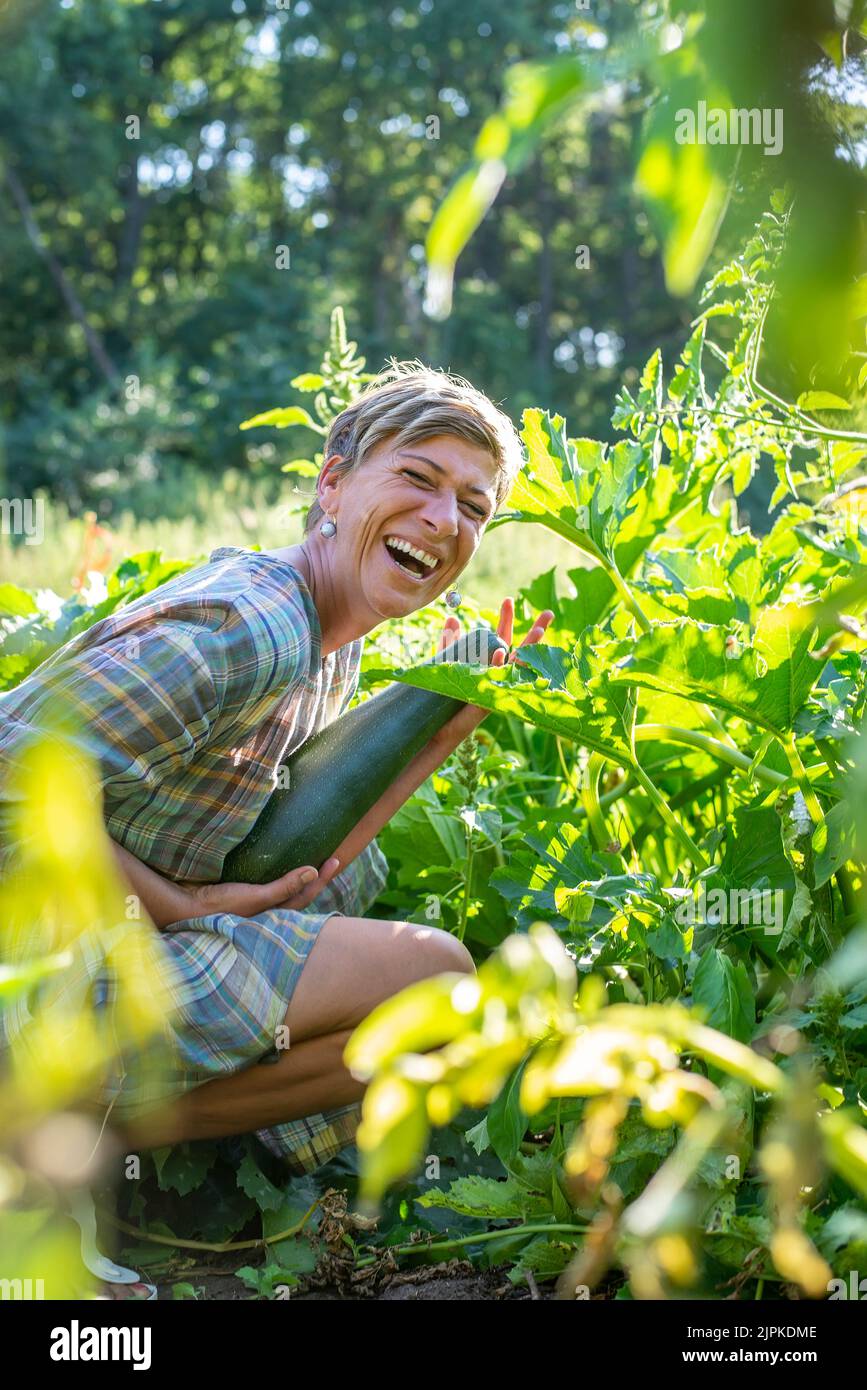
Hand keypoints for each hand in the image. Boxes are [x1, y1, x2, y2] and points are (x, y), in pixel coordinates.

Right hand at [188, 857, 342, 919]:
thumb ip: (283, 887)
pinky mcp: (245, 893)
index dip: (322, 879)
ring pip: (285, 889)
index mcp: (275, 915)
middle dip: (317, 877)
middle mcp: (269, 911)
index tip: (335, 860)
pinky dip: (279, 875)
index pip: (306, 896)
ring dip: (299, 876)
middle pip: (299, 893)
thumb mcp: (256, 896)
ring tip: (313, 858)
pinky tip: (280, 863)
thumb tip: (313, 872)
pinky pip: (269, 883)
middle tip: (332, 857)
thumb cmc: (222, 906)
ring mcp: (257, 903)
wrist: (186, 907)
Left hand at [434, 597, 554, 743]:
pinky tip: (499, 652)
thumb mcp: (446, 661)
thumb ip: (450, 642)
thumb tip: (452, 617)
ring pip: (519, 665)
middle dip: (535, 631)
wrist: (436, 723)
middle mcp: (499, 673)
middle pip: (521, 648)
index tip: (508, 600)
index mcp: (489, 662)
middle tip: (549, 613)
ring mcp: (497, 685)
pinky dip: (498, 666)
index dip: (506, 619)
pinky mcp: (489, 697)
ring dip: (530, 648)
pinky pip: (497, 680)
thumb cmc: (443, 694)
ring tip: (540, 631)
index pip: (502, 637)